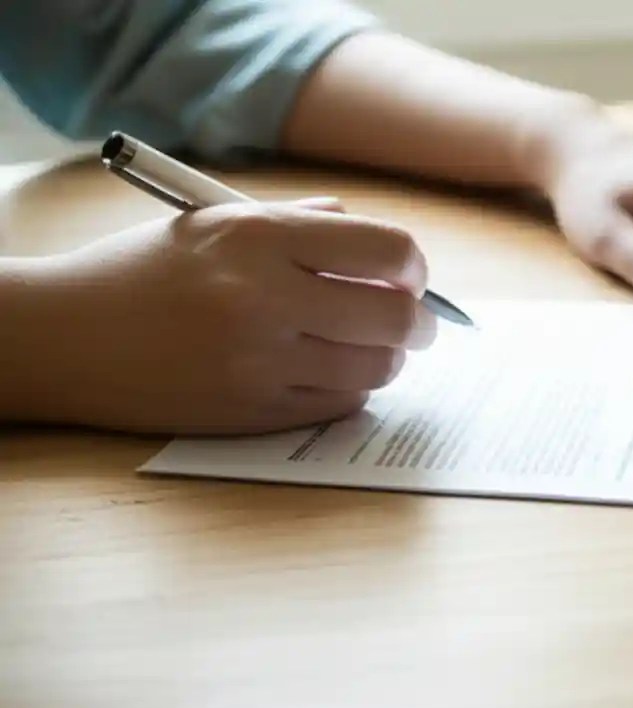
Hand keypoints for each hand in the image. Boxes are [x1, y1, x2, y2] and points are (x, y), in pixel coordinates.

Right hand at [10, 198, 433, 433]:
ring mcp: (259, 361)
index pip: (388, 249)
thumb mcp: (215, 220)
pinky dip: (349, 388)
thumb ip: (304, 223)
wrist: (63, 338)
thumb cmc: (144, 272)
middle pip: (398, 317)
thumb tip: (380, 242)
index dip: (414, 266)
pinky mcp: (251, 412)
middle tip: (416, 322)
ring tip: (365, 345)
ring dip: (386, 357)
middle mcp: (265, 298)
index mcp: (259, 236)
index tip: (409, 275)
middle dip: (421, 321)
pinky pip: (340, 404)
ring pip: (378, 367)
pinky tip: (325, 370)